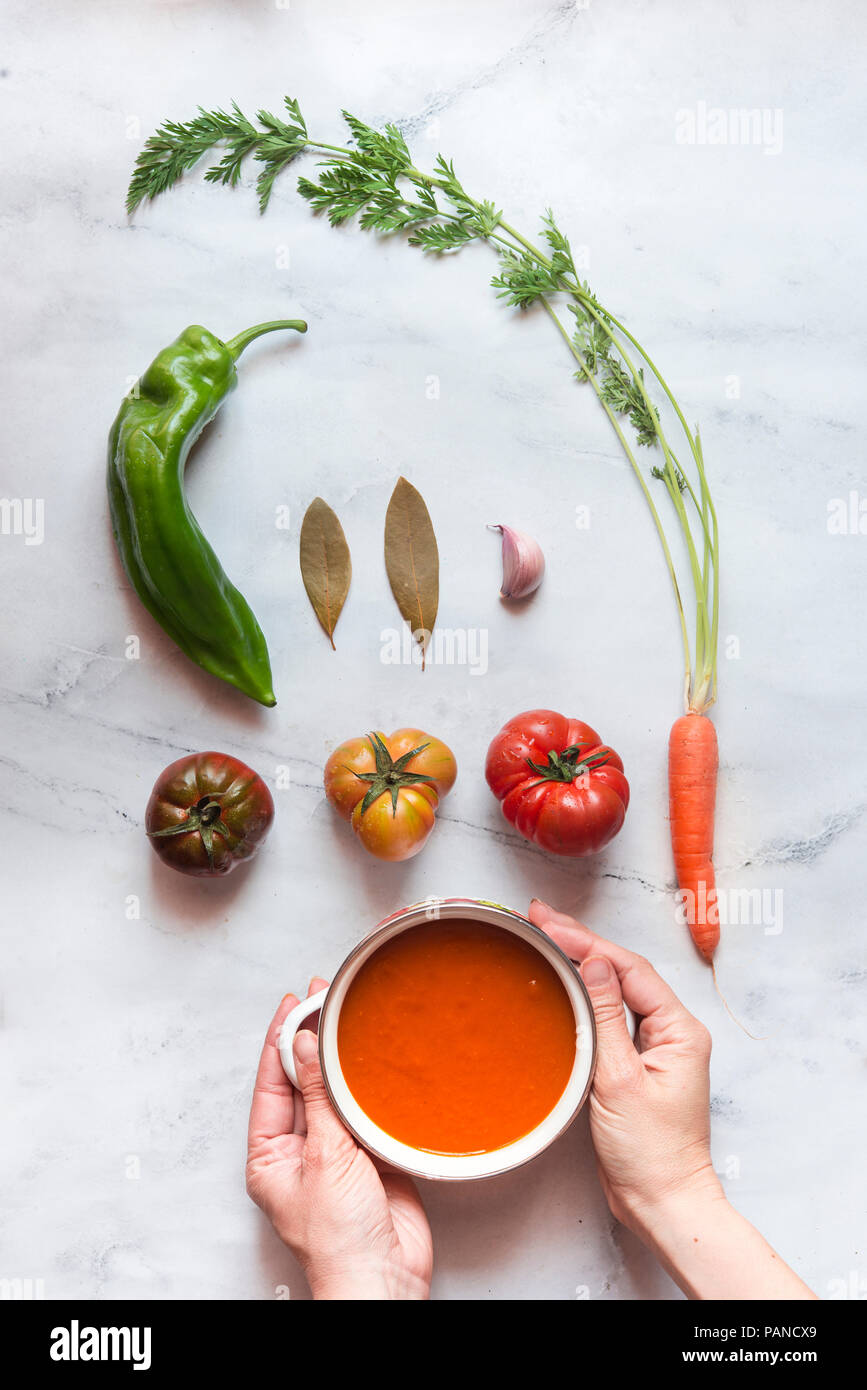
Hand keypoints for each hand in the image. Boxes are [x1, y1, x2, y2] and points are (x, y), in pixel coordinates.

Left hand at [246, 982, 432, 1299]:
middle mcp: (300, 1151)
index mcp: (270, 1155)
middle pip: (303, 1082)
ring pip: (336, 1093)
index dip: (281, 1040)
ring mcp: (337, 1154)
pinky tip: (378, 1059)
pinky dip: (372, 1085)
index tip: (292, 1004)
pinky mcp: (371, 1158)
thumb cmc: (339, 1241)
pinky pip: (367, 1111)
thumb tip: (305, 1045)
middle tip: (323, 997)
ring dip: (343, 1060)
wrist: (383, 1279)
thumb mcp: (324, 1157)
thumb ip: (317, 1097)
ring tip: (350, 1017)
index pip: (271, 1083)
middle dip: (312, 1041)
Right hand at [529, 901, 815, 1299]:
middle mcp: (672, 1032)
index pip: (629, 969)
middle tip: (539, 918)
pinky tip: (561, 984)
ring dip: (581, 963)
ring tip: (545, 937)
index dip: (587, 941)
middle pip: (623, 972)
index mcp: (680, 1030)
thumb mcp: (619, 1079)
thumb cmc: (650, 1152)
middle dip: (581, 942)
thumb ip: (605, 1017)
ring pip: (615, 990)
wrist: (661, 1202)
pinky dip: (583, 995)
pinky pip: (610, 1017)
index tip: (550, 923)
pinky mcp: (636, 1064)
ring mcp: (655, 1047)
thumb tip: (594, 963)